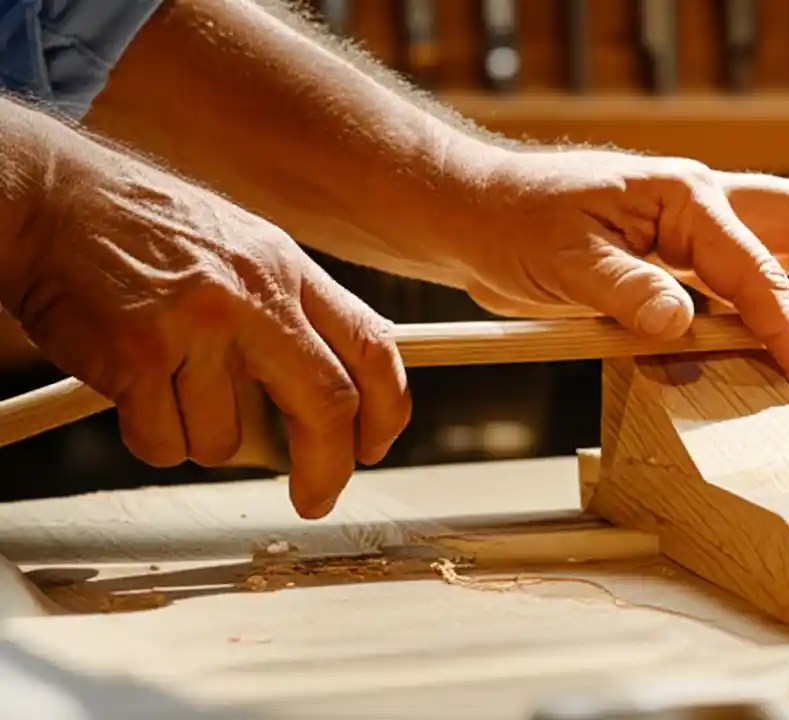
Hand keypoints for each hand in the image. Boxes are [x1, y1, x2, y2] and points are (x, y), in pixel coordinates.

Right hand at [0, 153, 409, 518]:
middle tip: (316, 498)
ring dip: (200, 435)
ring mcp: (196, 326)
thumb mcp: (240, 246)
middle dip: (328, 468)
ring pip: (229, 439)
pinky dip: (151, 437)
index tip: (376, 446)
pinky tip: (131, 391)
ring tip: (165, 382)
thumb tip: (339, 386)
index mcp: (286, 267)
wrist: (43, 196)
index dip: (387, 409)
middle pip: (327, 406)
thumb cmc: (138, 226)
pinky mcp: (137, 356)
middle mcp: (252, 295)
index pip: (372, 346)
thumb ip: (289, 306)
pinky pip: (165, 444)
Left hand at [449, 150, 788, 391]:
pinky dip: (776, 299)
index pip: (756, 269)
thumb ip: (626, 292)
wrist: (479, 214)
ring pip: (786, 240)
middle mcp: (699, 203)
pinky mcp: (677, 253)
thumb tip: (683, 326)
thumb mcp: (563, 261)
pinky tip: (781, 332)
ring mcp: (692, 226)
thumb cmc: (516, 222)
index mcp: (682, 197)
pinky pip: (744, 271)